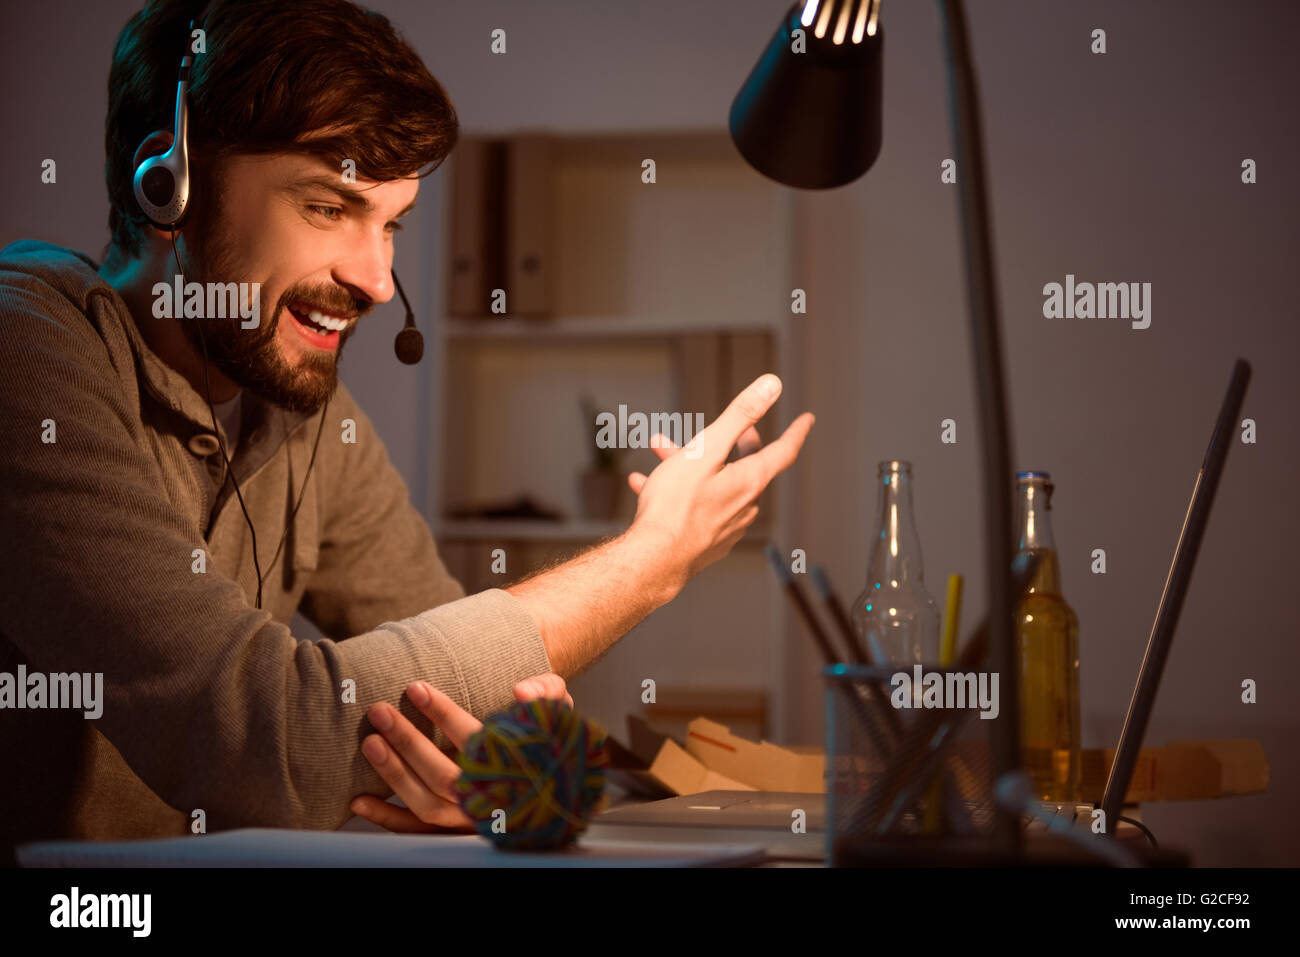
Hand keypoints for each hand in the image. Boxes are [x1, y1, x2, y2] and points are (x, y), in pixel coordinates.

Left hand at [349, 673, 573, 832]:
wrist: (553, 782)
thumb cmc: (546, 738)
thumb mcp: (558, 711)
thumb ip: (546, 693)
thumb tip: (520, 691)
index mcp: (518, 767)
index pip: (478, 741)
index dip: (445, 714)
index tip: (416, 688)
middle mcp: (493, 800)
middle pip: (445, 776)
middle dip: (409, 743)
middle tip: (380, 711)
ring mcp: (470, 822)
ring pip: (427, 805)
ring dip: (394, 775)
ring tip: (370, 741)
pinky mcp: (452, 834)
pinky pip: (416, 833)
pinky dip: (387, 818)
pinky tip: (359, 799)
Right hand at [625, 373, 813, 588]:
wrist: (653, 560)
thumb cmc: (675, 506)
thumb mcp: (706, 448)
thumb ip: (739, 415)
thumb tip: (772, 386)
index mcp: (749, 481)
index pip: (783, 452)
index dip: (795, 432)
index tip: (806, 420)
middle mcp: (743, 505)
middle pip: (746, 467)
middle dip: (731, 442)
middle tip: (731, 430)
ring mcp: (725, 526)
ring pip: (714, 484)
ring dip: (690, 464)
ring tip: (659, 450)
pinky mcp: (705, 541)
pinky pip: (695, 508)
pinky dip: (675, 491)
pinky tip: (643, 485)